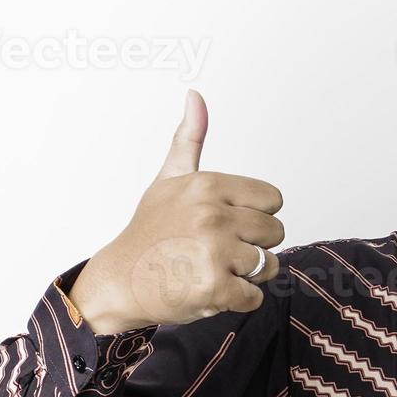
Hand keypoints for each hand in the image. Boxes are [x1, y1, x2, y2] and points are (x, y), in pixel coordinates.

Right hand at [68, 89, 285, 332]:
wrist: (120, 281)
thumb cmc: (149, 231)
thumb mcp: (169, 179)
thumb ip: (189, 140)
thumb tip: (195, 95)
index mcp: (208, 186)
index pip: (273, 200)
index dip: (255, 215)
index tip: (227, 223)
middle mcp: (212, 215)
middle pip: (275, 232)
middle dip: (253, 245)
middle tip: (217, 250)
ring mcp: (213, 252)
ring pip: (269, 265)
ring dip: (247, 275)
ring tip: (213, 269)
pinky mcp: (214, 289)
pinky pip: (255, 296)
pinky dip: (238, 300)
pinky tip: (209, 290)